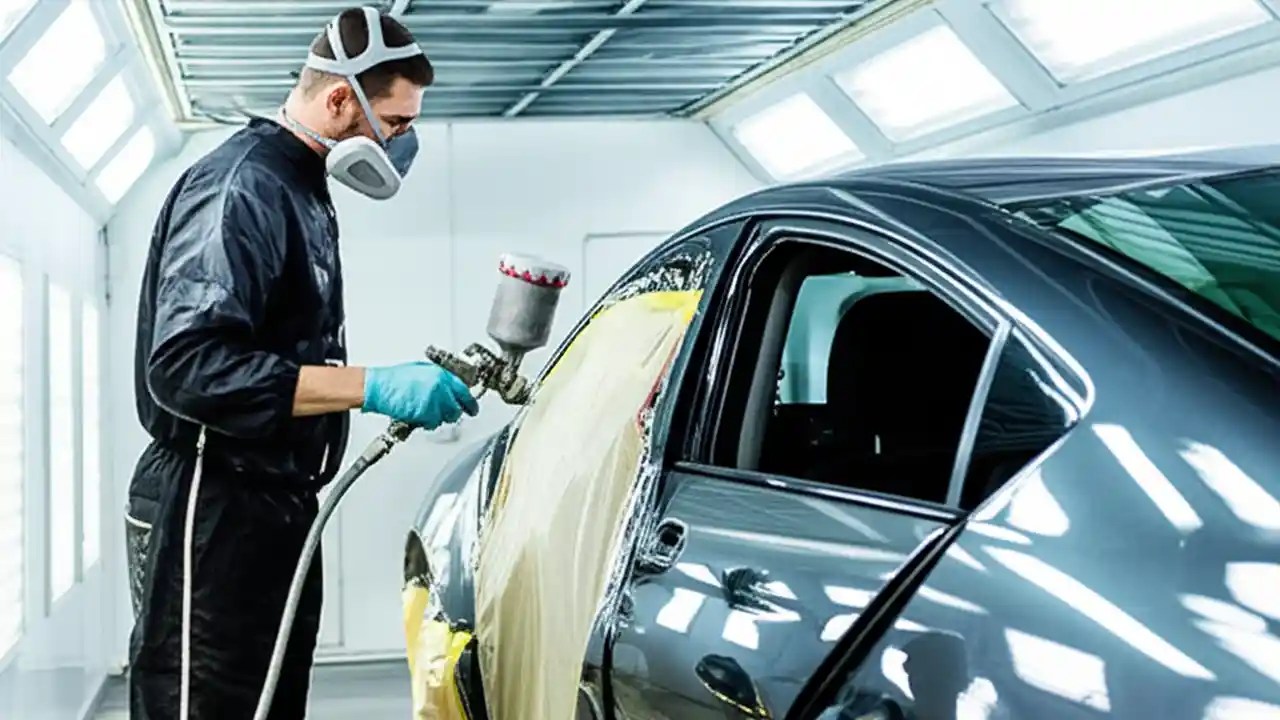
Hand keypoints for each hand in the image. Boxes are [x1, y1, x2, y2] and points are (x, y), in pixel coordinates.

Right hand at [361, 361, 478, 428]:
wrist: (377, 387)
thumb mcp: (421, 371)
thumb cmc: (393, 380)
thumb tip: (448, 388)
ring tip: (424, 411)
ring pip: (445, 418)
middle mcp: (441, 387)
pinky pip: (432, 423)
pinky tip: (417, 415)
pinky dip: (426, 422)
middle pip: (457, 408)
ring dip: (437, 418)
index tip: (472, 408)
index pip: (464, 390)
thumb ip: (438, 380)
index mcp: (441, 374)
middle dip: (451, 412)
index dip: (470, 402)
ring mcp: (434, 400)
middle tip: (443, 413)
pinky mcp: (425, 413)